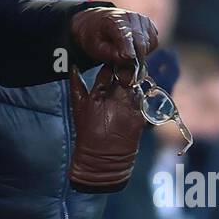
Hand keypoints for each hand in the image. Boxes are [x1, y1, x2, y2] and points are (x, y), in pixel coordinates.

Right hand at [68, 64, 145, 192]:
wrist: (103, 160)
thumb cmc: (88, 133)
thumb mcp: (77, 107)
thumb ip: (76, 85)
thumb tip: (74, 66)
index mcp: (97, 96)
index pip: (107, 72)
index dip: (111, 64)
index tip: (113, 59)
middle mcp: (115, 100)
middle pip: (125, 76)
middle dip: (127, 70)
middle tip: (127, 67)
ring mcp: (130, 108)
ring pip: (137, 86)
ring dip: (136, 83)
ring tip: (133, 83)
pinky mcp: (141, 117)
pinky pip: (144, 100)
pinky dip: (142, 97)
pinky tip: (138, 99)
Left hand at [69, 7, 157, 72]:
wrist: (99, 23)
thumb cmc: (95, 37)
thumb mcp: (94, 47)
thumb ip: (109, 54)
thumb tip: (127, 60)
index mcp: (113, 19)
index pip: (124, 34)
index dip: (127, 46)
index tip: (128, 58)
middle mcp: (131, 16)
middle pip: (140, 41)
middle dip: (135, 59)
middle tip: (126, 73)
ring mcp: (142, 20)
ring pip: (149, 44)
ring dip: (140, 55)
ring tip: (125, 56)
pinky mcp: (150, 25)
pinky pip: (154, 43)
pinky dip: (145, 50)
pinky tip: (132, 50)